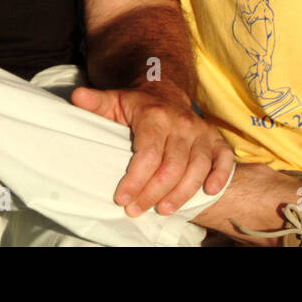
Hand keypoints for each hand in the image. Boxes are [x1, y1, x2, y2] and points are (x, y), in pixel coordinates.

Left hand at [71, 85, 235, 216]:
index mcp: (155, 116)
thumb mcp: (113, 101)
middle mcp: (181, 123)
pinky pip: (224, 158)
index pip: (148, 154)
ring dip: (182, 193)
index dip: (135, 179)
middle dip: (153, 193)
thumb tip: (77, 96)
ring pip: (197, 167)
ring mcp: (200, 132)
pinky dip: (220, 176)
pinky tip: (209, 191)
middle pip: (172, 166)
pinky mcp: (215, 139)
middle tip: (137, 210)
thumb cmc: (135, 104)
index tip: (121, 198)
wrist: (165, 90)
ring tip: (163, 210)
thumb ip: (95, 103)